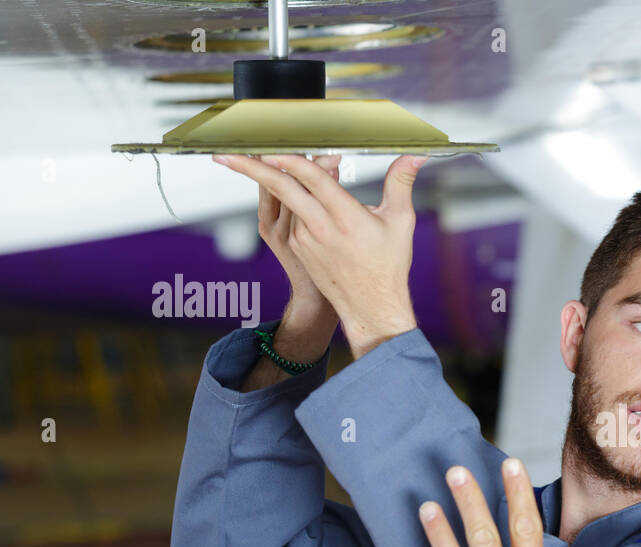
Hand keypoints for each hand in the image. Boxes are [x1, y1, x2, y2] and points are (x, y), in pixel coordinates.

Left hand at [215, 152, 428, 357]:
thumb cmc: (388, 265)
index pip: (313, 179)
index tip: (271, 147)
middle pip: (281, 187)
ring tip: (278, 156)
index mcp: (346, 218)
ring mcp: (302, 238)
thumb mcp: (400, 222)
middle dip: (250, 167)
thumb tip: (415, 156)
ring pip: (284, 196)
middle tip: (225, 153)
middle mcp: (319, 228)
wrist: (370, 306)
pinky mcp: (294, 245)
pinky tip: (296, 188)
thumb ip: (401, 183)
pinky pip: (286, 212)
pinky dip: (290, 196)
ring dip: (282, 176)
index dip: (292, 159)